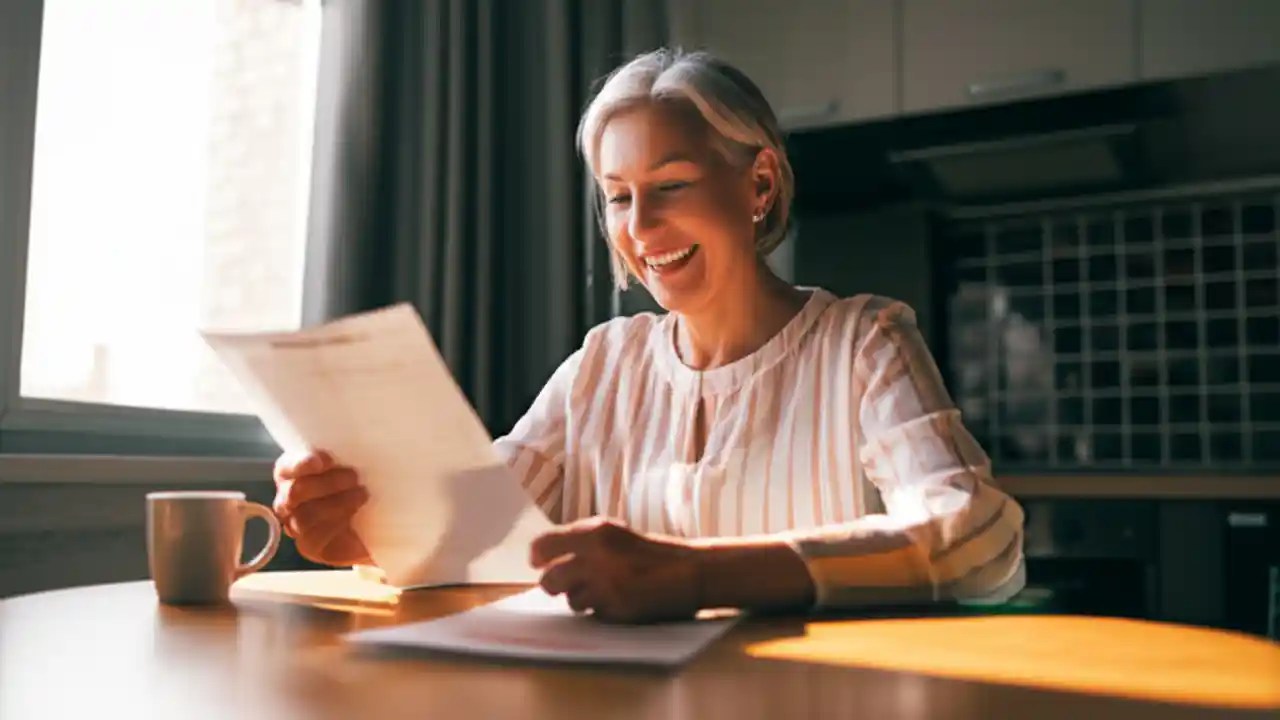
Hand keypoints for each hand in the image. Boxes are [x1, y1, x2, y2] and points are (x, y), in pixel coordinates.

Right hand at [272, 450, 372, 566]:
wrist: (378, 526)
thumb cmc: (360, 486)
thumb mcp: (354, 465)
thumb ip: (344, 455)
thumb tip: (356, 437)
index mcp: (293, 474)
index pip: (285, 467)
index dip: (300, 464)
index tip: (324, 461)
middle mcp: (288, 500)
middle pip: (295, 492)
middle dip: (328, 483)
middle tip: (354, 476)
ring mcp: (296, 525)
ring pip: (306, 515)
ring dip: (338, 502)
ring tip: (361, 494)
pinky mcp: (310, 546)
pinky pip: (315, 537)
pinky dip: (337, 524)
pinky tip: (355, 516)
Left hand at [530, 517, 700, 623]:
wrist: (691, 571)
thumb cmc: (649, 552)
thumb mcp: (613, 535)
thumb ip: (581, 542)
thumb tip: (543, 557)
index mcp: (594, 532)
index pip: (543, 545)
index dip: (538, 557)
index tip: (539, 563)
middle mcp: (595, 557)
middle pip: (548, 580)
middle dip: (554, 585)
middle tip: (565, 583)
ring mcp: (606, 586)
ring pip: (571, 601)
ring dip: (582, 599)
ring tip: (604, 589)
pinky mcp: (617, 609)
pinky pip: (594, 615)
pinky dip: (602, 611)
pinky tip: (619, 600)